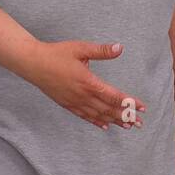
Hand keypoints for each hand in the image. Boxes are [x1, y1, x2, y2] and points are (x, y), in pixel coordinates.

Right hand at [27, 40, 144, 129]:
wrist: (33, 63)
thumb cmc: (56, 53)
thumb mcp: (80, 48)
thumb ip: (101, 50)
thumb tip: (119, 48)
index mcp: (89, 82)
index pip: (114, 96)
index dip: (130, 103)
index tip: (142, 107)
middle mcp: (83, 95)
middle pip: (109, 109)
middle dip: (126, 116)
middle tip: (139, 123)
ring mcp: (74, 102)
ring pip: (98, 115)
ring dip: (114, 121)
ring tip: (127, 126)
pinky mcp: (67, 104)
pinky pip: (84, 116)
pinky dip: (96, 122)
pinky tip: (104, 125)